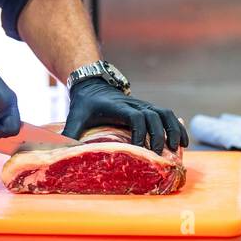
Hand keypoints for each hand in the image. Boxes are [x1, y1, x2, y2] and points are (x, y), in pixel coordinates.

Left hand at [63, 78, 186, 151]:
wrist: (93, 84)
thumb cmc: (84, 105)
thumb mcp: (74, 117)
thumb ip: (68, 134)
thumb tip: (57, 153)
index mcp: (118, 107)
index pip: (136, 117)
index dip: (140, 132)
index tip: (140, 150)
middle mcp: (134, 104)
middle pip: (154, 116)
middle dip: (159, 135)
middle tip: (160, 155)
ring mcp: (144, 105)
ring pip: (165, 114)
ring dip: (174, 130)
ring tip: (178, 149)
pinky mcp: (149, 108)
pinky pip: (168, 115)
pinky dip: (178, 127)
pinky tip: (184, 141)